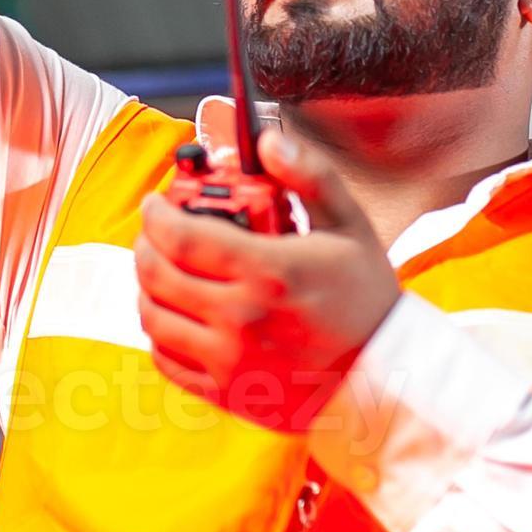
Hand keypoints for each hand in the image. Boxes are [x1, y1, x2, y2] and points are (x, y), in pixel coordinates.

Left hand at [133, 129, 401, 433]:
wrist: (385, 376)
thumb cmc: (367, 300)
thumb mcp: (349, 224)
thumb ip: (309, 175)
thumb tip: (268, 139)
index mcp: (269, 273)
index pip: (180, 237)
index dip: (157, 213)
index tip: (156, 202)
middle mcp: (242, 320)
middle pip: (157, 273)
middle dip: (146, 242)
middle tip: (156, 229)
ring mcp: (230, 361)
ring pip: (153, 316)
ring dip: (147, 284)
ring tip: (164, 267)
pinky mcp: (225, 392)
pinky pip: (165, 359)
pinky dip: (159, 330)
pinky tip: (177, 312)